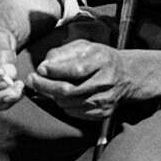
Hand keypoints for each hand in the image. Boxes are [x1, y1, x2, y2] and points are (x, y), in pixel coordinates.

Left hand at [23, 42, 160, 124]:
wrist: (128, 76)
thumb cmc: (101, 58)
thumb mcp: (85, 47)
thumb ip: (64, 53)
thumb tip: (44, 66)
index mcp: (103, 61)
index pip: (76, 69)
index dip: (54, 71)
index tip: (39, 69)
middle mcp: (105, 82)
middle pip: (70, 90)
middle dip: (45, 86)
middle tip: (32, 80)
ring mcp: (104, 100)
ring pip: (69, 104)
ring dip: (51, 96)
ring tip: (42, 87)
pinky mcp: (102, 113)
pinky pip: (74, 112)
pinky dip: (62, 105)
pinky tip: (58, 96)